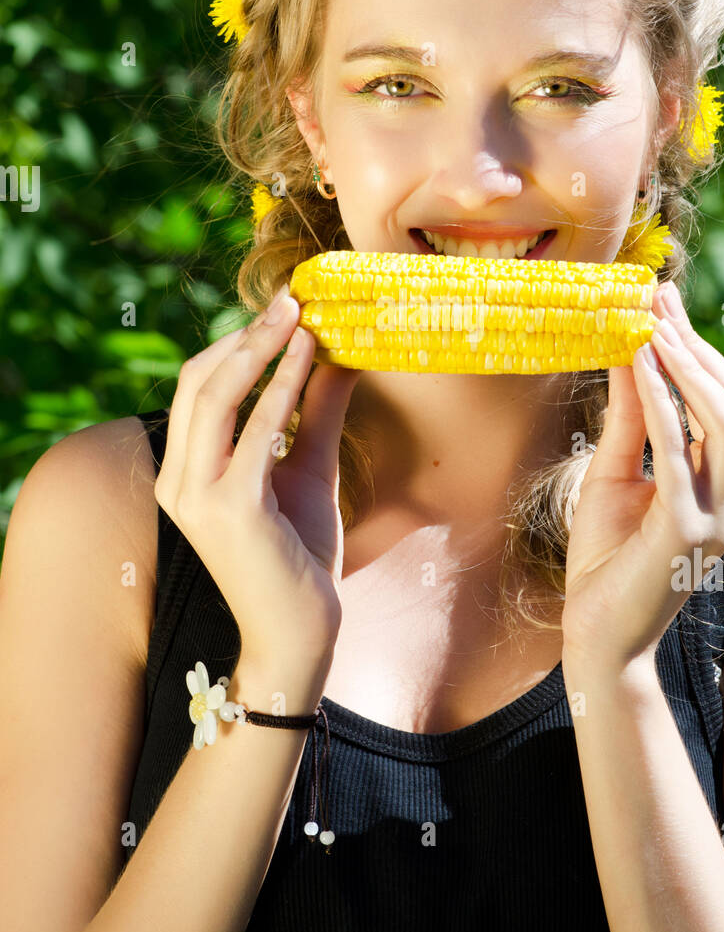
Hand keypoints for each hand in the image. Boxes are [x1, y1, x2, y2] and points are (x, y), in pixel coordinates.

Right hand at [153, 287, 361, 665]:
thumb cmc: (300, 557)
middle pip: (197, 381)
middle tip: (290, 299)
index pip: (196, 387)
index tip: (281, 308)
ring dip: (258, 348)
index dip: (235, 342)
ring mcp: (197, 497)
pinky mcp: (230, 510)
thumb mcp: (307, 469)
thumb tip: (337, 353)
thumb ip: (315, 413)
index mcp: (183, 472)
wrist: (301, 633)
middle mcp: (177, 482)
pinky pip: (255, 432)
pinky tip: (308, 357)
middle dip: (245, 334)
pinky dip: (282, 387)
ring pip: (214, 396)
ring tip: (298, 314)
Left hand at [561, 280, 723, 670]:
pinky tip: (638, 365)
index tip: (662, 301)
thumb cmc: (604, 558)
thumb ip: (626, 417)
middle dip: (695, 345)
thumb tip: (626, 348)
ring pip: (723, 421)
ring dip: (686, 365)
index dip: (697, 348)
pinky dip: (660, 401)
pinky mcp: (688, 532)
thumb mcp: (612, 472)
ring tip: (651, 324)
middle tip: (657, 298)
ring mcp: (719, 517)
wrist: (594, 635)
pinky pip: (678, 453)